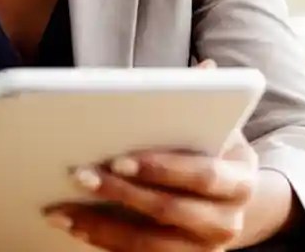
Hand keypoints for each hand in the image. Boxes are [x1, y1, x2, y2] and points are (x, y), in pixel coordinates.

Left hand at [44, 61, 260, 250]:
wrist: (230, 204)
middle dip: (122, 193)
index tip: (120, 158)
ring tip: (64, 208)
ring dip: (102, 226)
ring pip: (150, 244)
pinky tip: (75, 226)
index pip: (203, 175)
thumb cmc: (215, 154)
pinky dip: (103, 243)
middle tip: (81, 175)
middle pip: (171, 210)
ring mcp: (204, 250)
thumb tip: (205, 69)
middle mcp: (229, 222)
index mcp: (240, 181)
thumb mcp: (218, 128)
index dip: (162, 168)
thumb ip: (206, 101)